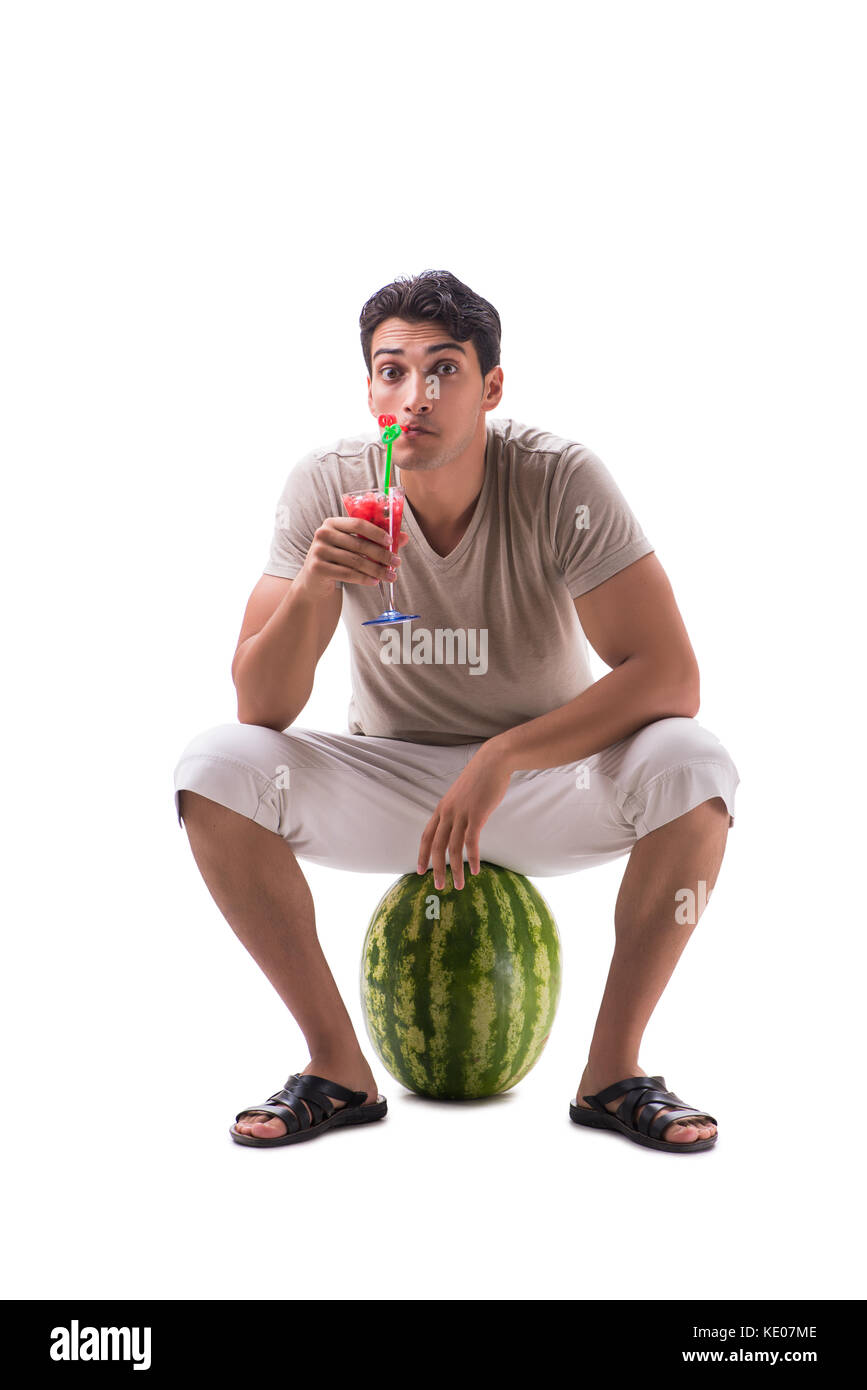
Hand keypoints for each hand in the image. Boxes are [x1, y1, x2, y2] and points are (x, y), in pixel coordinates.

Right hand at [300, 519, 407, 596]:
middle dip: (382, 555)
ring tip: (390, 576)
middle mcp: (323, 534)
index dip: (376, 532)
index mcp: (333, 523)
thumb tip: (404, 537)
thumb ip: (376, 540)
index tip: (391, 542)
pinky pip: (347, 574)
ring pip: (355, 561)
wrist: (314, 579)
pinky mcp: (317, 567)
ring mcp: (318, 551)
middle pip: (359, 544)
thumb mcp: (353, 546)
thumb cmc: (338, 558)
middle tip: (396, 563)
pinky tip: (375, 581)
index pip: (358, 523)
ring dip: (376, 570)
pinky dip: (364, 579)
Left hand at [417, 745, 511, 890]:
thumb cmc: (480, 778)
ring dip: (455, 870)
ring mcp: (461, 814)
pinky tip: (475, 870)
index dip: (422, 854)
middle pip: (437, 846)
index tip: (420, 870)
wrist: (493, 762)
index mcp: (442, 808)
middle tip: (438, 886)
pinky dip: (473, 858)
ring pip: (453, 848)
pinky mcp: (476, 815)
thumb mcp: (462, 795)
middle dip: (436, 869)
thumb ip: (457, 810)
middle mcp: (447, 813)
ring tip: (459, 885)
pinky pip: (471, 842)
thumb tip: (458, 824)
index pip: (427, 835)